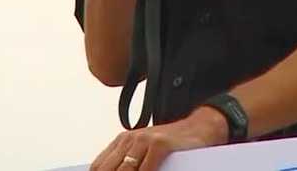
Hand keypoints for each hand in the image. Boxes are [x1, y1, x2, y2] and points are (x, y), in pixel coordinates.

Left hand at [89, 107, 227, 170]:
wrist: (198, 128)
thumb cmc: (170, 144)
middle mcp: (130, 139)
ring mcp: (145, 140)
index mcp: (122, 141)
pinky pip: (145, 170)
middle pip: (108, 170)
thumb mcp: (143, 150)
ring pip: (125, 170)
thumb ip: (127, 162)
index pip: (98, 167)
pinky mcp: (160, 144)